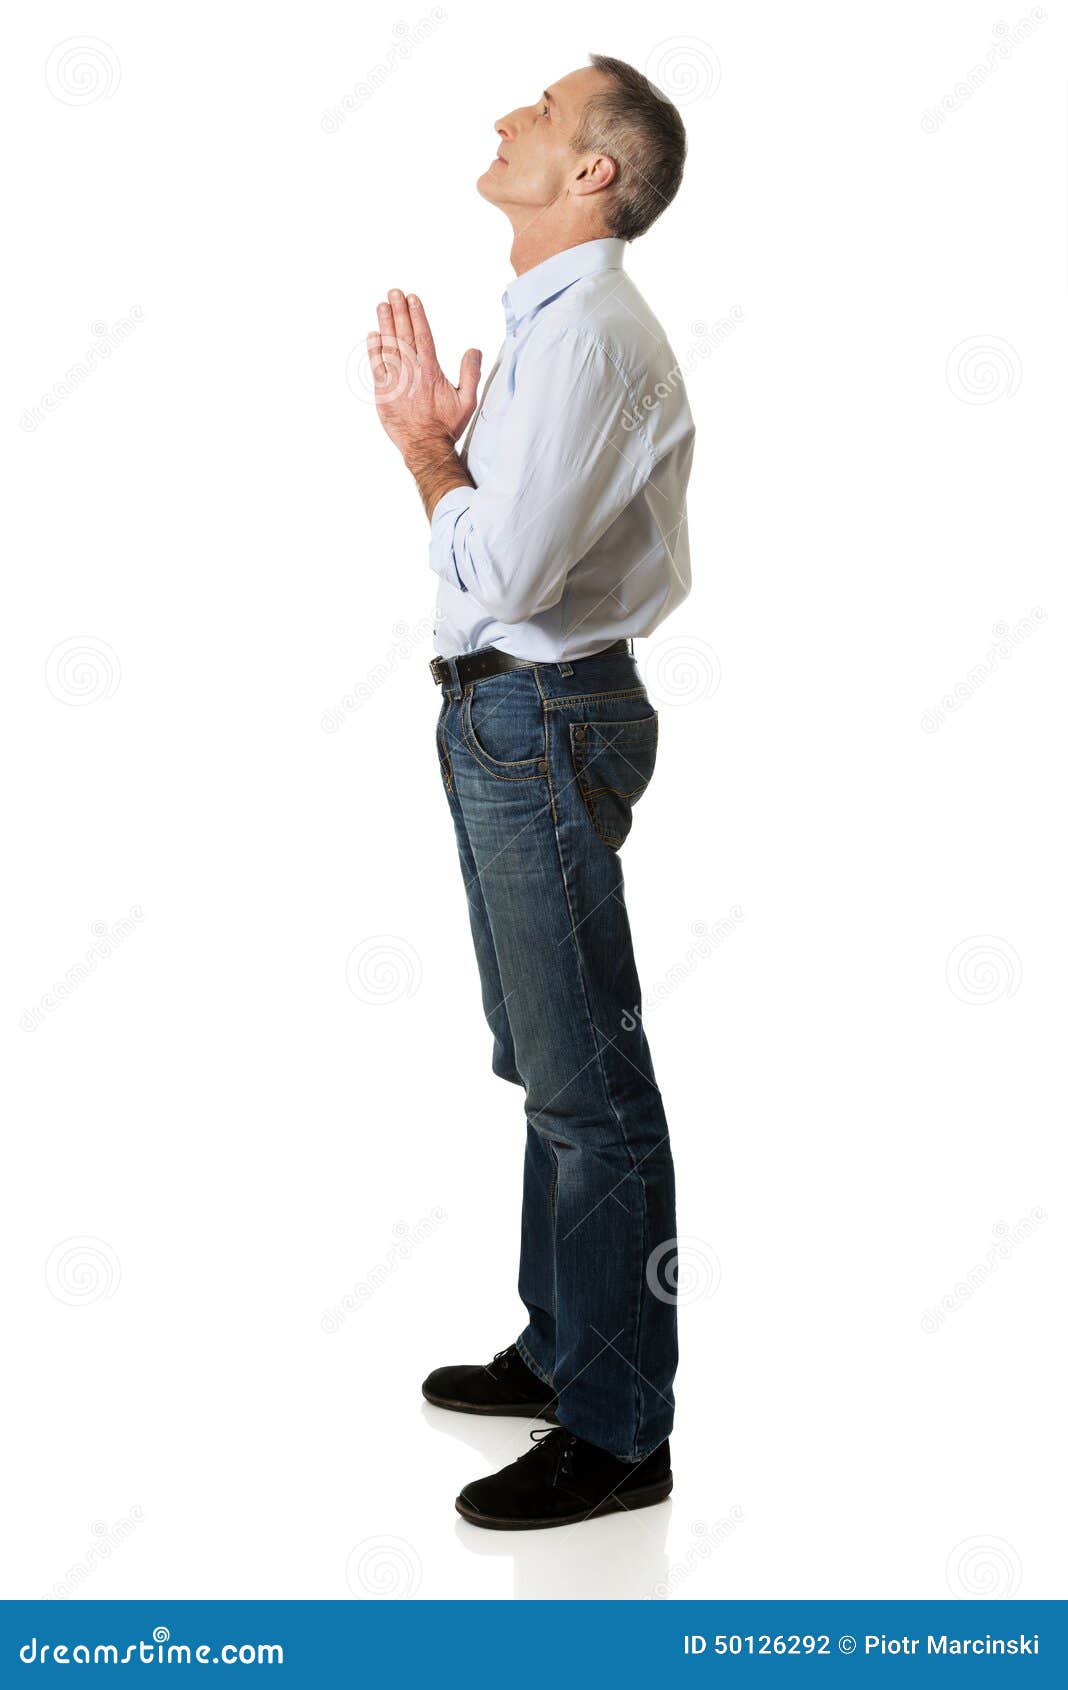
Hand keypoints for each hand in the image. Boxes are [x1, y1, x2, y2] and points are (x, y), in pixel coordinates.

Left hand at [367, 289, 480, 463]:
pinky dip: (374, 349)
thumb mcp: (468, 401)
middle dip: (399, 311)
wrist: (426, 447)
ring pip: (389, 346)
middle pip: (404, 334)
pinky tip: (373, 334)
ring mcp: (395, 381)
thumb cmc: (447, 426)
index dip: (416, 315)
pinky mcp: (383, 392)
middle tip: (394, 292)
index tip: (412, 298)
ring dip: (385, 323)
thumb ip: (471, 373)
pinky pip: (376, 365)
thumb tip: (473, 350)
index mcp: (431, 371)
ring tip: (382, 305)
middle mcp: (412, 372)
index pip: (423, 335)